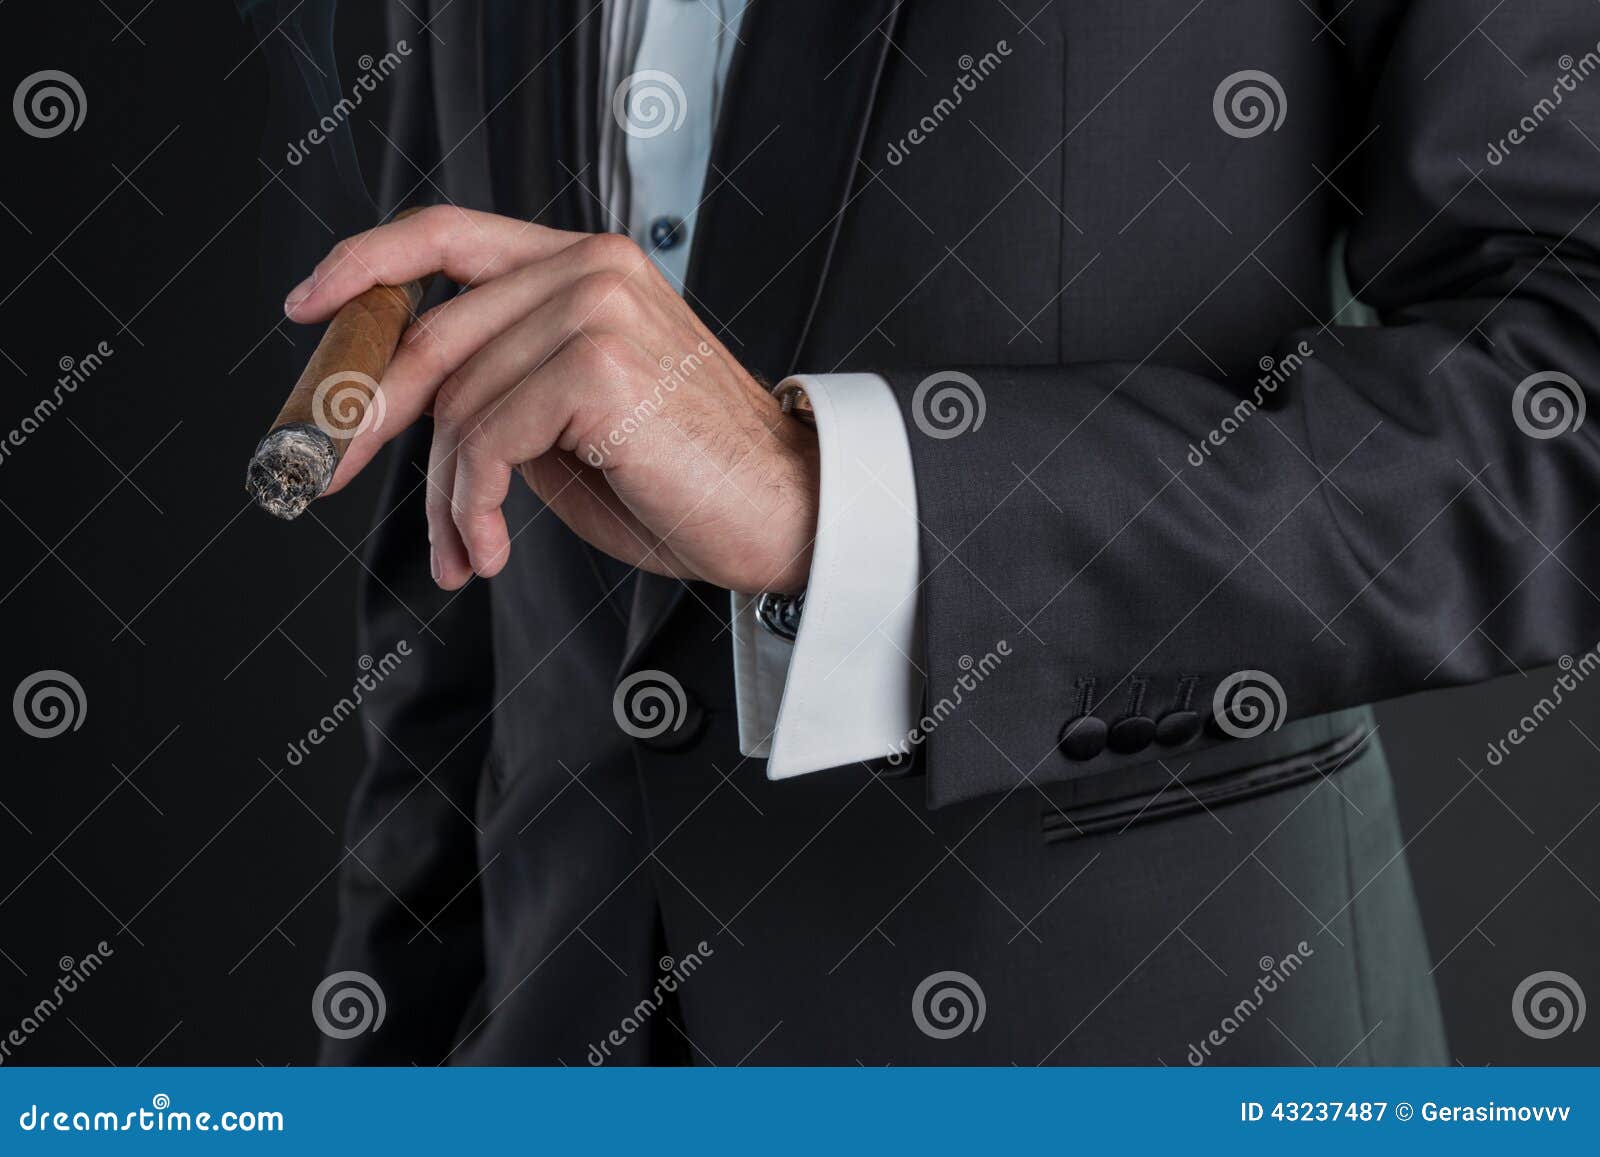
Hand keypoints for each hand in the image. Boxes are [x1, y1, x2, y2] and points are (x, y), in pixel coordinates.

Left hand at [284, 207, 818, 593]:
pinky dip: (470, 508)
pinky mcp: (600, 368)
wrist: (785, 517)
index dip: (364, 265)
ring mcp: (598, 310)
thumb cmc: (687, 478)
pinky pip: (486, 442)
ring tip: (462, 552)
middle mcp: (592, 269)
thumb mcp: (572, 422)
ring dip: (443, 496)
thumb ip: (503, 386)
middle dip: (367, 419)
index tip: (306, 309)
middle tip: (324, 473)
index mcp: (587, 265)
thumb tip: (401, 404)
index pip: (449, 236)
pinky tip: (487, 550)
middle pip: (434, 338)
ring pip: (456, 404)